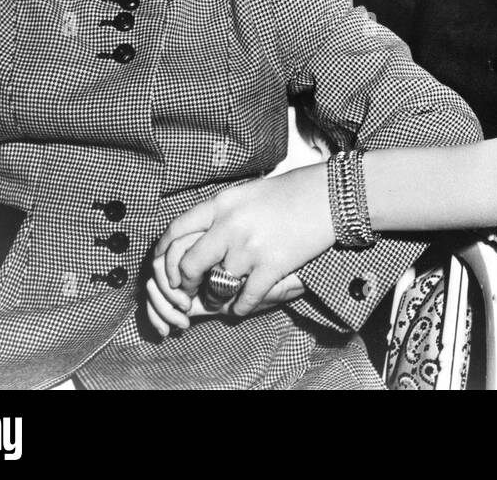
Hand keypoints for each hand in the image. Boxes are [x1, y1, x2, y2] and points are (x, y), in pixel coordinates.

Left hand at [153, 164, 334, 318]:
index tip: (164, 264)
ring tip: (222, 296)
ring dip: (217, 296)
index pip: (177, 229)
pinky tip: (244, 304)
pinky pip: (244, 298)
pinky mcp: (271, 267)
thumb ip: (224, 212)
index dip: (165, 252)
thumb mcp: (250, 192)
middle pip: (187, 264)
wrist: (332, 195)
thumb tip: (203, 233)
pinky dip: (241, 306)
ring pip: (216, 285)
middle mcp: (230, 226)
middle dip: (184, 282)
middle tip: (189, 287)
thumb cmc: (294, 190)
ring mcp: (250, 248)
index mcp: (223, 203)